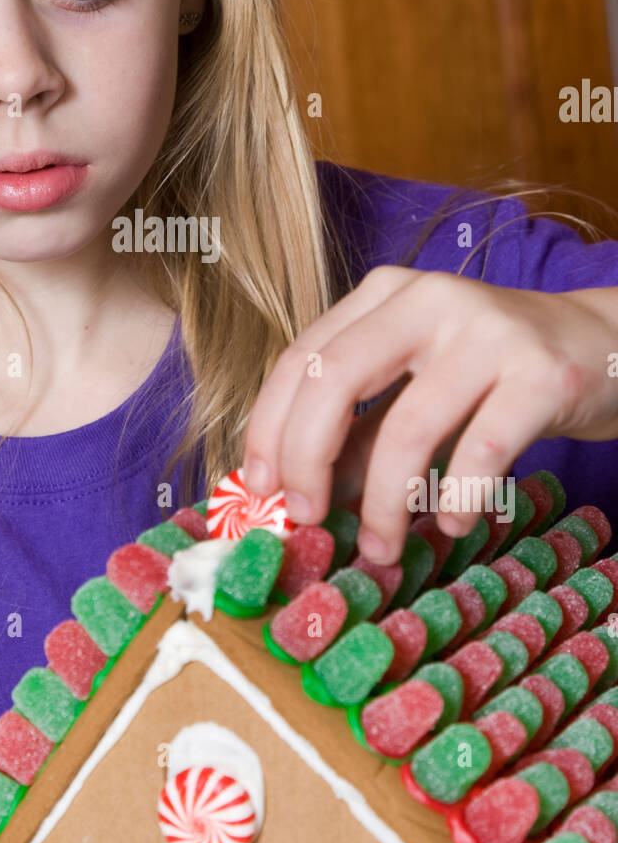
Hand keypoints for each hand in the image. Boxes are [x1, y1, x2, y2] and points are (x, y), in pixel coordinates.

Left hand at [241, 266, 617, 564]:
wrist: (603, 346)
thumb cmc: (491, 373)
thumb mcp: (414, 388)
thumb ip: (357, 432)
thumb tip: (294, 495)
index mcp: (384, 294)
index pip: (301, 357)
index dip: (268, 427)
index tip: (259, 489)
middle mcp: (429, 299)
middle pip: (334, 379)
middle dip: (306, 460)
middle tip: (306, 519)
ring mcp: (487, 332)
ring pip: (407, 429)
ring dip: (383, 504)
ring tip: (381, 548)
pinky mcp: (541, 374)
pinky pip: (480, 453)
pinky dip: (455, 503)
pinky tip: (450, 525)